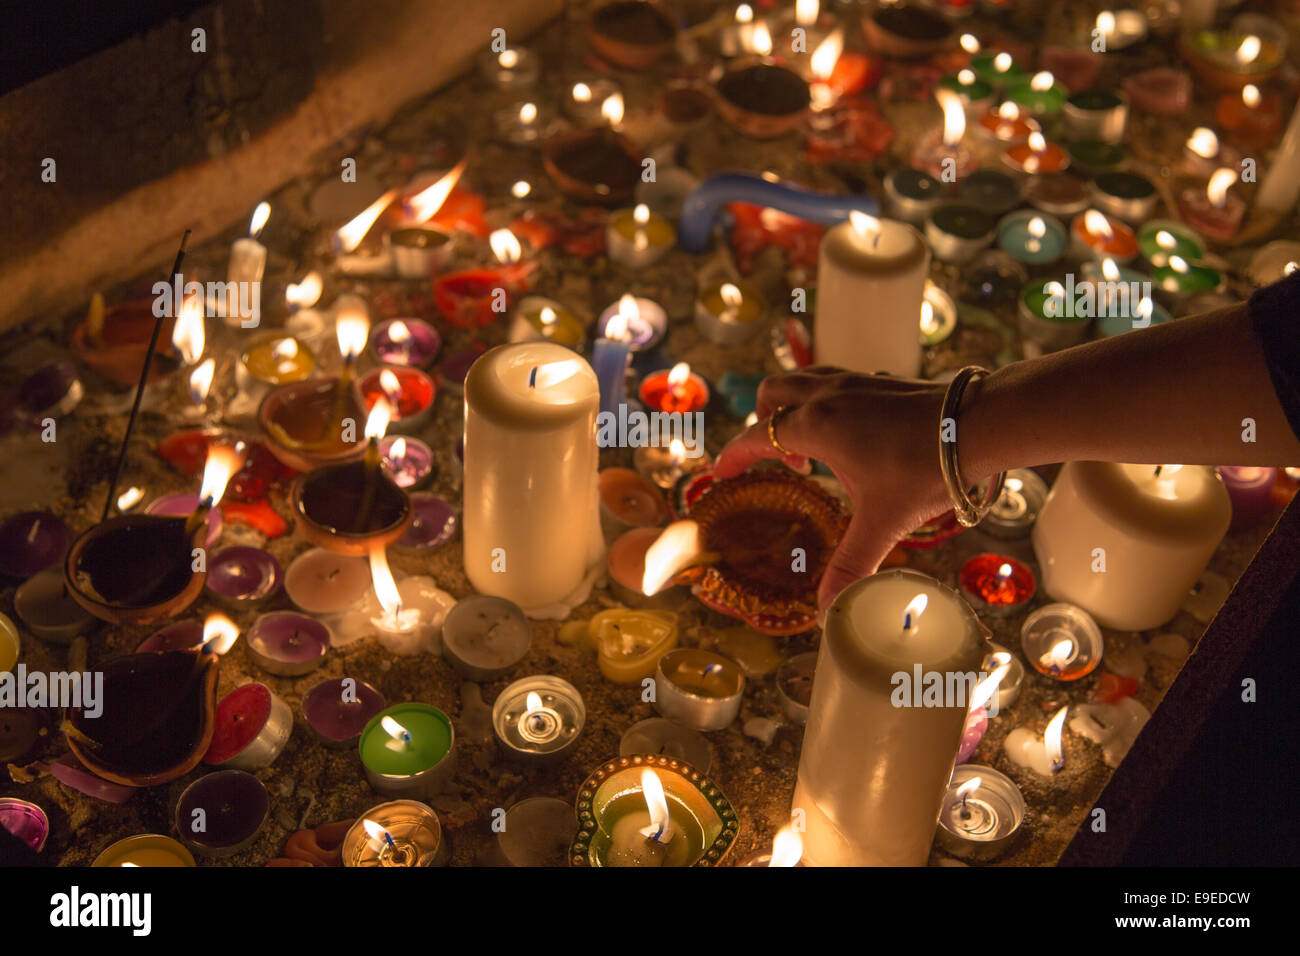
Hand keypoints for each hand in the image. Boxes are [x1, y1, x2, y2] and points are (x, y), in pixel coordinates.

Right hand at [714, 368, 953, 609]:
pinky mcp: (885, 380)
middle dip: (765, 421)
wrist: (980, 425)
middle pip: (775, 393)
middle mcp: (830, 394)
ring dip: (796, 405)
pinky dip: (830, 401)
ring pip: (806, 379)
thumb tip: (826, 613)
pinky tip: (857, 433)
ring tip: (815, 445)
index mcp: (816, 425)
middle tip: (785, 461)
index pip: (757, 436)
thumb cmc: (925, 469)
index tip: (723, 475)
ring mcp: (859, 381)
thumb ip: (850, 565)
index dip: (735, 457)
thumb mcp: (882, 522)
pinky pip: (840, 381)